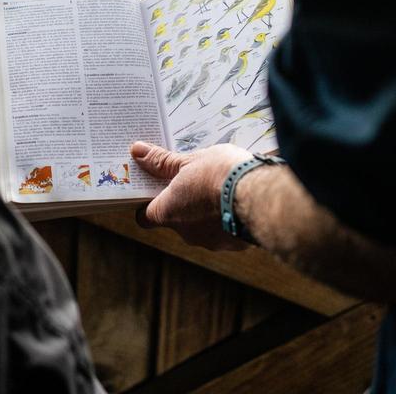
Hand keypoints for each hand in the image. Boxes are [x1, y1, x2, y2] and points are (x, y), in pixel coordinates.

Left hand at [130, 141, 253, 250]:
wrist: (259, 195)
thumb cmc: (220, 175)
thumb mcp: (190, 161)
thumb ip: (162, 161)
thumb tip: (137, 152)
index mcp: (168, 212)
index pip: (146, 217)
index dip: (147, 203)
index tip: (154, 189)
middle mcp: (186, 233)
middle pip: (176, 219)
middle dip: (183, 201)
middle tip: (192, 179)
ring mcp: (211, 241)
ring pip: (202, 226)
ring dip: (207, 210)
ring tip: (219, 186)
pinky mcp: (234, 244)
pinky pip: (225, 230)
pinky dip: (227, 217)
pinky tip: (236, 199)